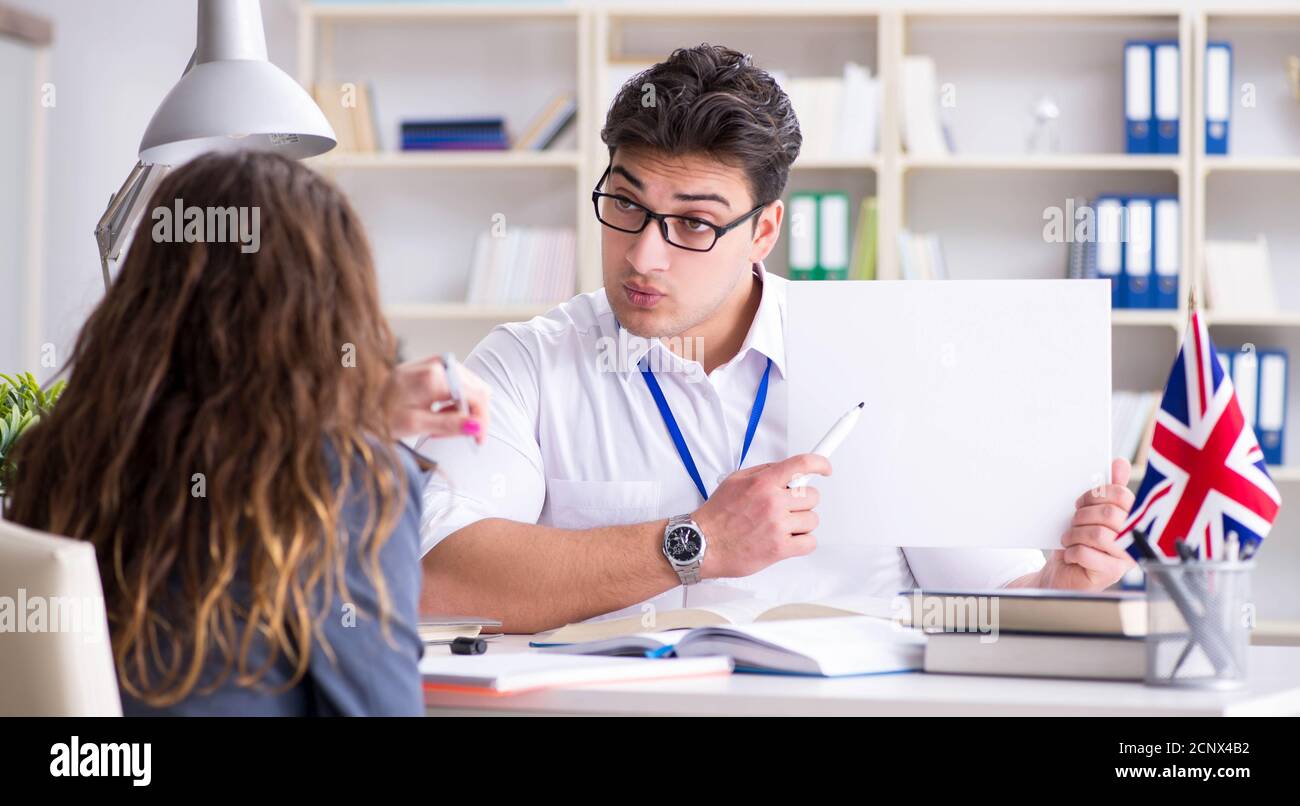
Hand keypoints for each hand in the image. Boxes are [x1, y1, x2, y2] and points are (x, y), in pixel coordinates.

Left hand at [389, 356, 490, 445]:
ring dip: (461, 409)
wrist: (357, 400)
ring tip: (439, 425)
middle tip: (452, 434)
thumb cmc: (380, 413)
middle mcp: (438, 363)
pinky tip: (438, 413)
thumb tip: (476, 427)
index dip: (482, 420)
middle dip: (470, 414)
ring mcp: (436, 362)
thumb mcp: (415, 425)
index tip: (478, 440)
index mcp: (434, 377)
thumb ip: (449, 425)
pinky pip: (456, 383)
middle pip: (476, 389)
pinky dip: (453, 401)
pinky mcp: (432, 365)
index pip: (477, 396)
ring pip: (468, 387)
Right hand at [692, 454, 830, 578]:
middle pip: (812, 496)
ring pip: (812, 520)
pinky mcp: (780, 549)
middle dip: (802, 501)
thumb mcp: (735, 481)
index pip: (802, 465)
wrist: (702, 544)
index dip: (820, 463)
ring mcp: (778, 526)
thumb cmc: (716, 515)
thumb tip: (785, 470)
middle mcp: (773, 502)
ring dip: (801, 523)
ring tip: (781, 525)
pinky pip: (810, 542)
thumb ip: (763, 472)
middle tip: (786, 507)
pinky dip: (803, 542)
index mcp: (763, 483)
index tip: (825, 468)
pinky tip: (788, 539)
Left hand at [1035, 458, 1137, 590]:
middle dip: (1082, 516)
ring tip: (1070, 539)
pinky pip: (1086, 553)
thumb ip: (1108, 489)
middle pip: (1109, 514)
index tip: (1082, 502)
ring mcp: (1125, 558)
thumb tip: (1120, 463)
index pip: (1122, 496)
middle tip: (1073, 522)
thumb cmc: (1082, 542)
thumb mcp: (1092, 512)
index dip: (1096, 495)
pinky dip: (1072, 551)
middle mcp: (1135, 538)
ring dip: (1074, 534)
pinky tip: (1071, 554)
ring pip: (1097, 534)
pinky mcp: (1110, 573)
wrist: (1064, 573)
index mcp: (1134, 519)